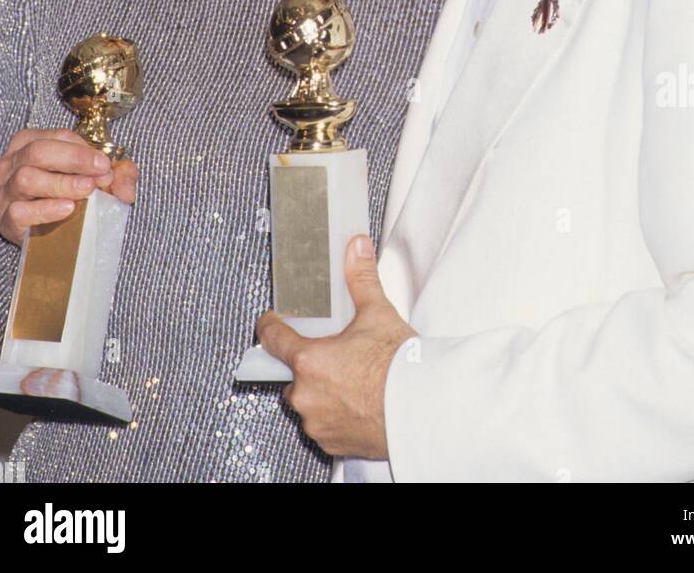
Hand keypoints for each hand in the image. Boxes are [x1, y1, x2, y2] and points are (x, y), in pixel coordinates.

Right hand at [0, 128, 138, 245]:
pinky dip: (46, 209)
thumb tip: (126, 190)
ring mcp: (6, 192)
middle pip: (38, 152)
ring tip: (86, 190)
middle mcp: (12, 164)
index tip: (105, 164)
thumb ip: (118, 175)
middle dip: (74, 160)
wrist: (50, 233)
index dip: (84, 150)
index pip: (58, 136)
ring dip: (61, 183)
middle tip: (100, 173)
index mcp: (30, 143)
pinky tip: (67, 209)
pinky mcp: (7, 220)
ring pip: (26, 179)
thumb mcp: (96, 177)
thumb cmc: (70, 193)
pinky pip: (20, 212)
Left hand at [256, 235, 415, 458]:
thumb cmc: (398, 368)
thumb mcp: (377, 313)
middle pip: (293, 373)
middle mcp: (306, 394)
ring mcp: (317, 422)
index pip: (273, 338)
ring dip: (321, 390)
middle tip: (334, 352)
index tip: (271, 321)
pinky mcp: (332, 443)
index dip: (271, 325)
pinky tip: (357, 401)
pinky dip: (335, 413)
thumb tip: (355, 249)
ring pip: (308, 400)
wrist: (422, 408)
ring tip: (350, 378)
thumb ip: (360, 278)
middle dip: (309, 363)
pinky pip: (323, 424)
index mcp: (308, 360)